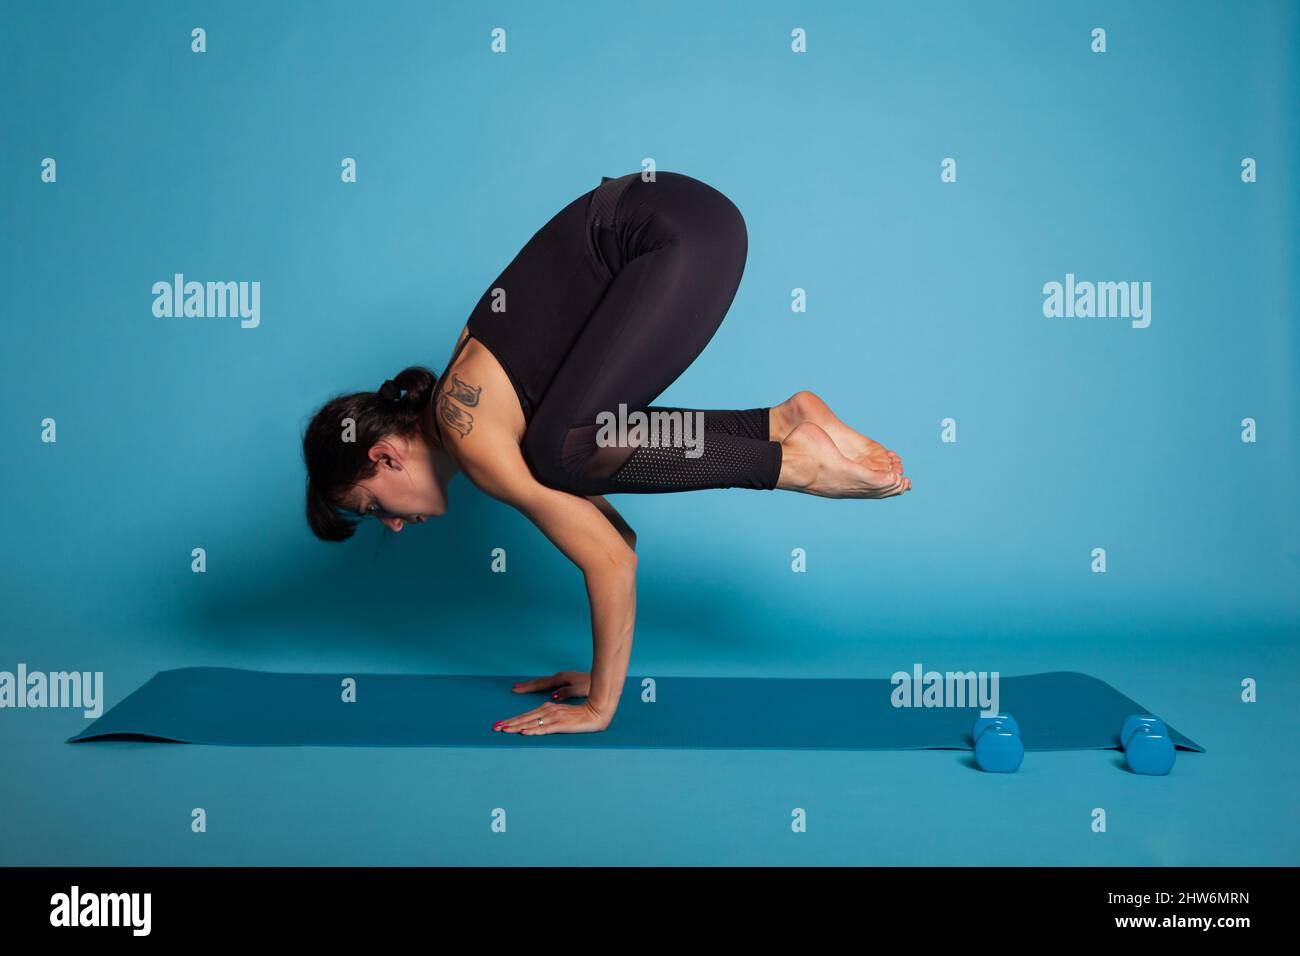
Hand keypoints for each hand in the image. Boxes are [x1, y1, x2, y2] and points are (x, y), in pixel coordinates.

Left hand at [492, 699, 610, 735]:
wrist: (597, 712)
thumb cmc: (580, 715)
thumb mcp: (561, 714)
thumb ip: (548, 718)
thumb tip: (533, 725)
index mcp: (547, 708)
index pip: (525, 715)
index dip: (512, 720)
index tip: (499, 724)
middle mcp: (548, 711)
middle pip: (524, 718)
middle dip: (508, 723)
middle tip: (494, 727)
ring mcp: (554, 717)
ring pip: (531, 723)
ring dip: (516, 726)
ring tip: (504, 730)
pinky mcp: (561, 724)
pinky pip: (543, 729)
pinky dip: (532, 730)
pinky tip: (523, 732)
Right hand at [512, 670, 590, 700]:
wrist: (601, 681)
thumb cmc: (591, 685)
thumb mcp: (579, 689)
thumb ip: (566, 692)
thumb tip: (552, 696)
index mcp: (560, 679)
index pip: (541, 683)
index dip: (528, 687)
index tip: (516, 688)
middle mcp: (559, 678)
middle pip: (539, 682)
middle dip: (527, 686)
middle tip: (514, 688)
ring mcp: (562, 680)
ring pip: (543, 683)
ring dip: (532, 686)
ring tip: (520, 688)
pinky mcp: (565, 682)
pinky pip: (548, 685)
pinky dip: (540, 687)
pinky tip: (538, 689)